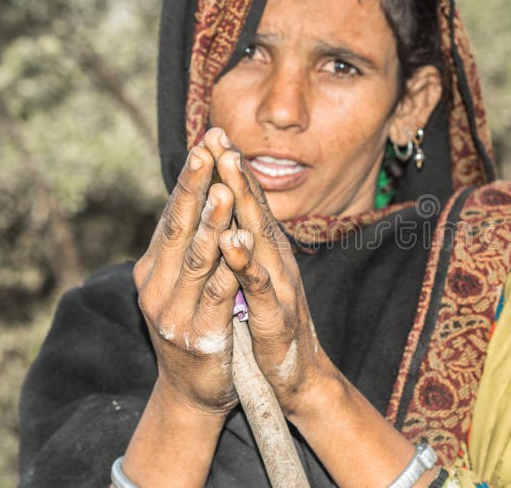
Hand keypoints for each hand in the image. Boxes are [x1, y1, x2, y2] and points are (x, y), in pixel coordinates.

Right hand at [133, 145, 240, 413]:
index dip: (191, 178)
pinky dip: (228, 269)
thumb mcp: (183, 284)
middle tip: (206, 148)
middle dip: (195, 187)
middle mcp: (157, 287)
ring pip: (197, 259)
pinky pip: (216, 296)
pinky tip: (238, 246)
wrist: (192, 393)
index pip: (174, 214)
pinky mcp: (199, 336)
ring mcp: (174, 313)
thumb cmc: (193, 327)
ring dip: (211, 222)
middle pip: (179, 228)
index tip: (206, 141)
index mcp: (154, 269)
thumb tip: (195, 196)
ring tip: (223, 190)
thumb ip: (188, 246)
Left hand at [202, 128, 331, 416]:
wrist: (297, 375)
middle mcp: (276, 261)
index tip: (213, 134)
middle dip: (236, 172)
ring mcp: (280, 286)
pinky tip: (232, 241)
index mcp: (267, 252)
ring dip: (244, 204)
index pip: (248, 204)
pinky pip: (259, 285)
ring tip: (228, 171)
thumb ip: (247, 247)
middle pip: (254, 210)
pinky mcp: (278, 315)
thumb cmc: (270, 325)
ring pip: (260, 238)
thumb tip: (230, 215)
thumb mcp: (256, 279)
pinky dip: (246, 262)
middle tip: (219, 137)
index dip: (232, 169)